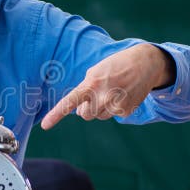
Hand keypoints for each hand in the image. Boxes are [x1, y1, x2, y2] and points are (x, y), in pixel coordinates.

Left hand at [40, 44, 174, 129]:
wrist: (145, 64)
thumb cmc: (115, 66)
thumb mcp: (95, 72)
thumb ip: (84, 90)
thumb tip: (81, 112)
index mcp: (91, 84)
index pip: (69, 102)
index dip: (56, 114)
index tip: (44, 126)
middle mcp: (102, 96)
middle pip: (84, 115)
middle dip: (86, 107)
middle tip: (96, 94)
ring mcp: (115, 105)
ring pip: (98, 116)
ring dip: (101, 107)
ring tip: (112, 91)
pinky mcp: (125, 111)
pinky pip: (112, 115)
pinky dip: (115, 107)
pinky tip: (122, 94)